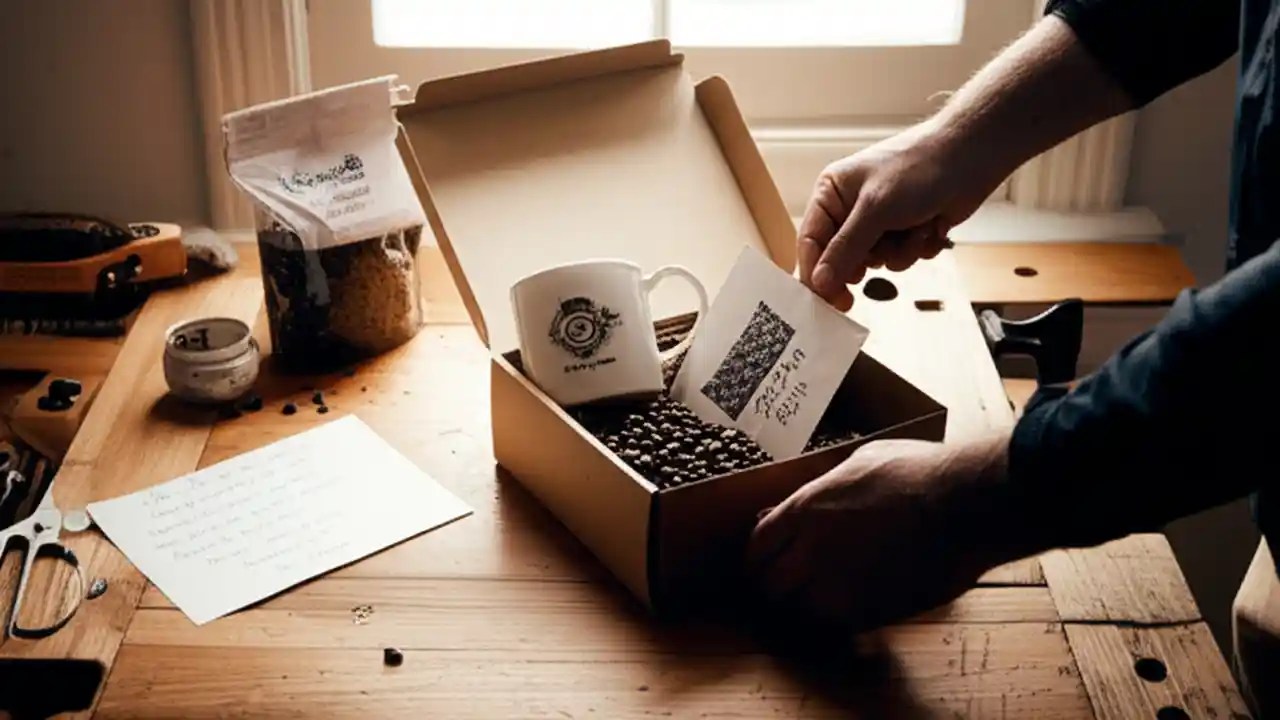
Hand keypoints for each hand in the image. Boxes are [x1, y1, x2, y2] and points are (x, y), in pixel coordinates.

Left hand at [746, 434, 1012, 633]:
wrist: (966, 504)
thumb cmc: (920, 472)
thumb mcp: (862, 462)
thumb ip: (830, 486)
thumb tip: (815, 496)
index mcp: (806, 508)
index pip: (759, 545)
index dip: (759, 556)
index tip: (764, 563)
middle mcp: (812, 549)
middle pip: (770, 584)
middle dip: (775, 586)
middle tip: (787, 588)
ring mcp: (838, 584)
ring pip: (800, 610)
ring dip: (808, 606)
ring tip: (823, 599)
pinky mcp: (869, 611)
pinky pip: (838, 626)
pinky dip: (841, 621)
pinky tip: (856, 609)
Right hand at [797, 121, 1005, 310]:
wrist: (970, 157)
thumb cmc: (918, 167)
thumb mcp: (875, 209)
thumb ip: (845, 249)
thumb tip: (819, 283)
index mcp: (831, 194)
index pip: (810, 242)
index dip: (816, 274)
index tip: (826, 301)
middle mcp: (851, 208)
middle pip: (841, 258)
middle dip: (866, 260)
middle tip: (874, 269)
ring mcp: (879, 221)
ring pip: (877, 262)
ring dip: (899, 251)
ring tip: (916, 226)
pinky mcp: (905, 231)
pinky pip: (901, 258)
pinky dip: (918, 247)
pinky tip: (931, 225)